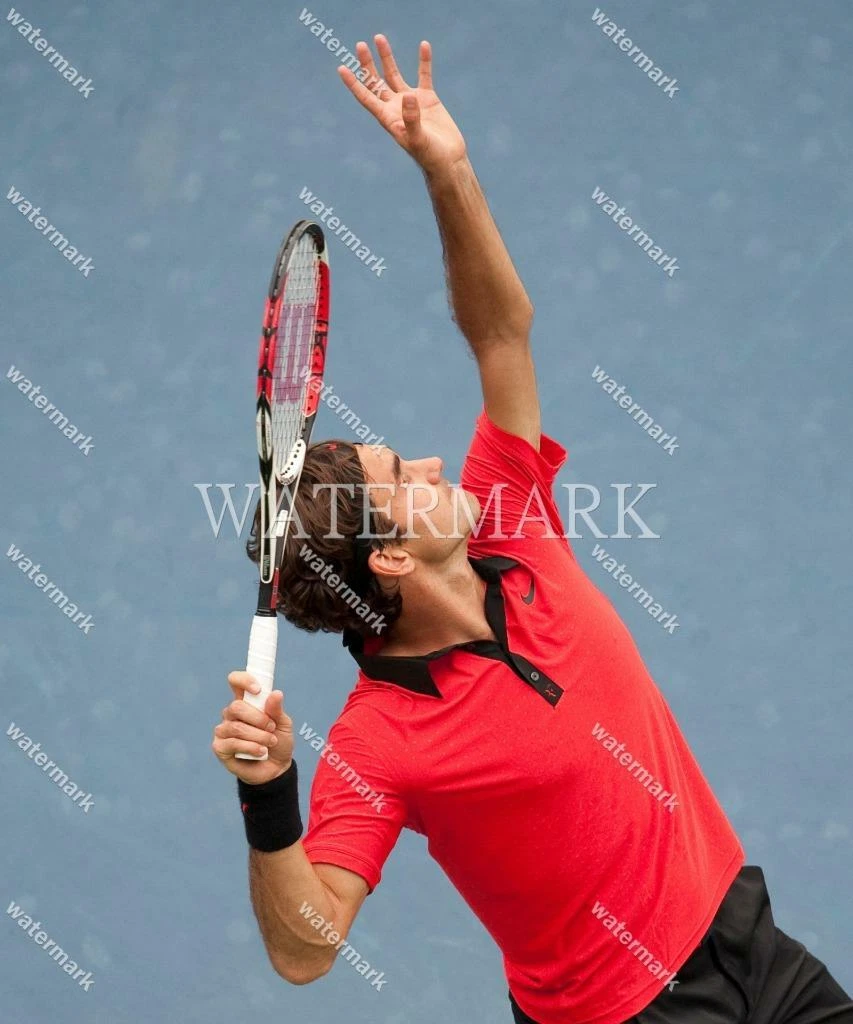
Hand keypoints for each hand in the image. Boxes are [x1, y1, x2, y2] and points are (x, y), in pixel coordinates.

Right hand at [212, 673, 294, 784]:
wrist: (276, 768)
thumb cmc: (278, 742)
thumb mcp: (283, 724)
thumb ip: (277, 710)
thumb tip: (275, 693)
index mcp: (246, 702)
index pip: (236, 682)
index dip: (244, 680)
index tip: (258, 690)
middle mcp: (232, 714)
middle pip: (236, 706)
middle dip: (258, 718)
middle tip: (271, 728)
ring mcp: (224, 730)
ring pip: (236, 727)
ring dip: (258, 736)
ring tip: (270, 742)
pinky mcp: (220, 747)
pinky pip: (232, 743)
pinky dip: (251, 747)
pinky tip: (261, 752)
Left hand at [338, 35, 465, 175]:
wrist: (447, 160)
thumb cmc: (430, 156)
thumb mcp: (418, 139)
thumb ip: (411, 118)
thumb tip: (408, 95)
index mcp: (388, 118)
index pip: (366, 97)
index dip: (354, 84)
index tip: (342, 68)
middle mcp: (395, 107)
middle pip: (376, 82)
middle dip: (367, 64)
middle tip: (360, 45)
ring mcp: (411, 102)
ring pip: (394, 75)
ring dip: (387, 57)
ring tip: (379, 38)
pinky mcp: (428, 99)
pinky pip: (424, 75)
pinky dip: (424, 61)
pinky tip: (423, 45)